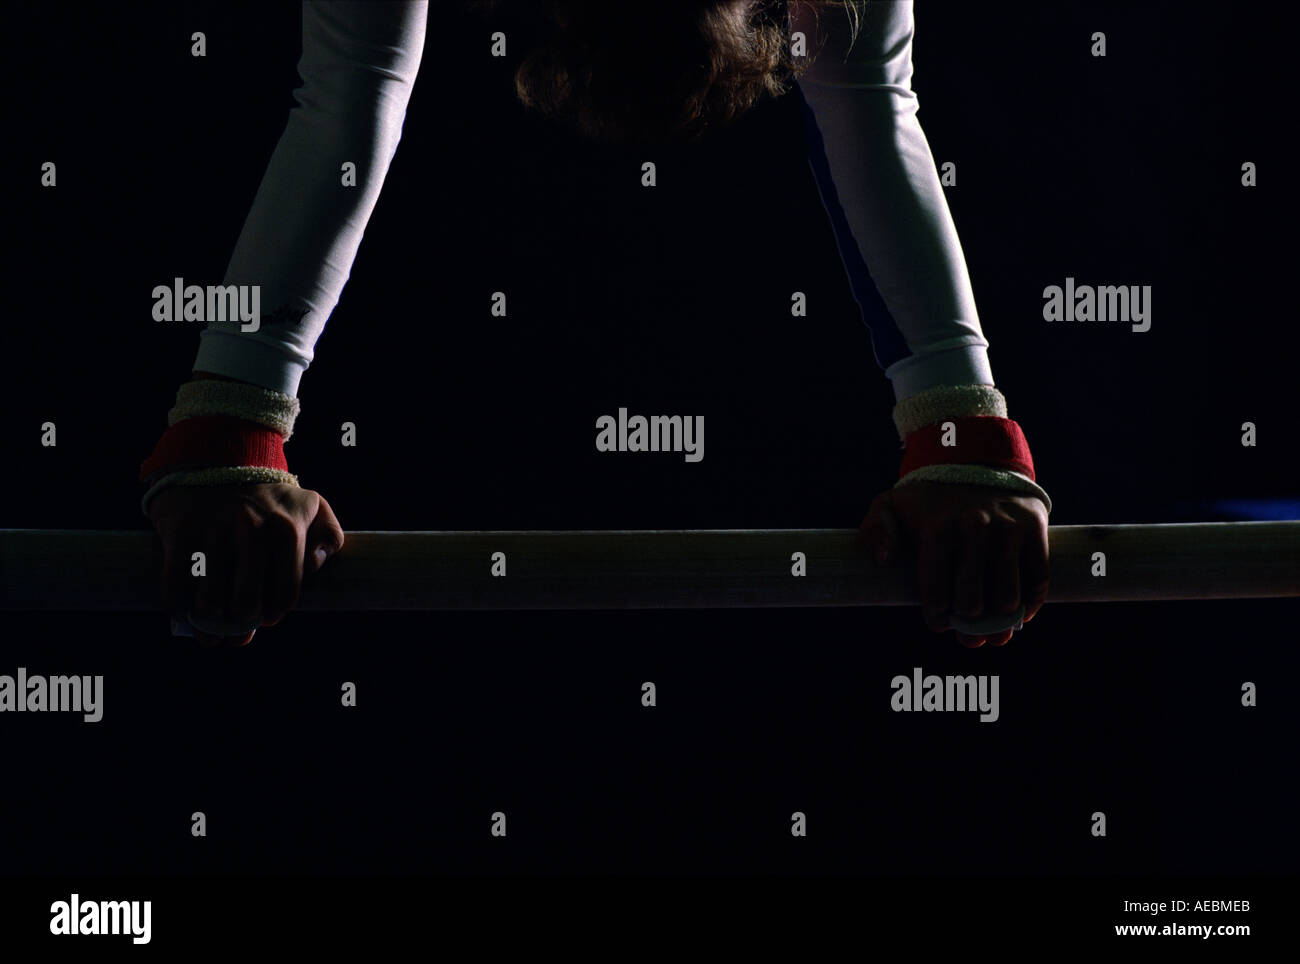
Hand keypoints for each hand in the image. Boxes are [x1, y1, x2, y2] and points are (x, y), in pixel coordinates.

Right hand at [148, 482, 344, 645]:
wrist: (215, 459)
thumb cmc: (267, 496)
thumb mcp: (310, 506)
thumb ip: (329, 537)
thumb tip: (315, 567)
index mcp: (286, 529)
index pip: (284, 594)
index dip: (275, 614)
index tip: (267, 617)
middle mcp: (252, 530)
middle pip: (245, 605)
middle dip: (240, 626)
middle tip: (236, 626)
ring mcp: (214, 532)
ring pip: (209, 603)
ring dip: (207, 624)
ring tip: (209, 625)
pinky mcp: (180, 532)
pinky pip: (175, 587)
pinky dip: (178, 606)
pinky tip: (184, 608)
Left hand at [860, 481, 1048, 646]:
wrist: (977, 463)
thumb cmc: (930, 499)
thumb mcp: (892, 504)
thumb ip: (875, 528)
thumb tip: (883, 558)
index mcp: (936, 530)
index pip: (935, 593)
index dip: (938, 617)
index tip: (940, 624)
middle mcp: (973, 530)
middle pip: (972, 602)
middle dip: (970, 628)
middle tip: (969, 636)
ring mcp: (1006, 530)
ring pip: (1007, 598)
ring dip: (1000, 624)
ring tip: (993, 632)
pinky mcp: (1033, 529)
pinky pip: (1038, 579)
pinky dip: (1031, 604)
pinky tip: (1019, 614)